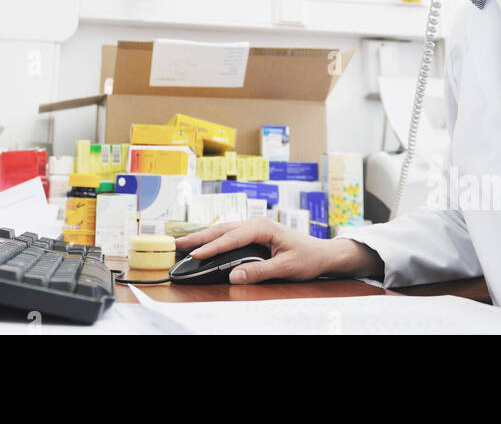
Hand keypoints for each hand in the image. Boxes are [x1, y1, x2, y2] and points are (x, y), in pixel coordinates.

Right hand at [175, 217, 378, 283]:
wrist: (323, 253)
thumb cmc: (308, 257)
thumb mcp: (286, 267)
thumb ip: (259, 272)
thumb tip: (234, 276)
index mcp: (263, 227)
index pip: (231, 237)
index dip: (212, 247)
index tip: (195, 255)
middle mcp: (256, 223)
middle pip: (222, 229)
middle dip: (199, 238)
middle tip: (177, 245)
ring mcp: (254, 226)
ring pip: (223, 230)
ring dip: (203, 237)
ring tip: (184, 244)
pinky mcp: (254, 233)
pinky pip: (229, 234)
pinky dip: (214, 238)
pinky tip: (204, 244)